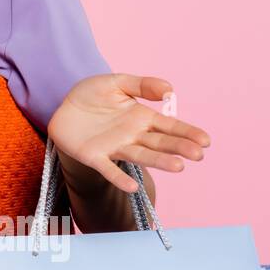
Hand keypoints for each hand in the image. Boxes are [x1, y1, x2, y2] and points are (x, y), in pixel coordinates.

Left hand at [46, 74, 210, 193]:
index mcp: (142, 117)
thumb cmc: (92, 95)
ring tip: (178, 166)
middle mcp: (133, 136)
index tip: (206, 140)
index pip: (169, 126)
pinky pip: (108, 169)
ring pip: (141, 155)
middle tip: (198, 154)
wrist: (62, 107)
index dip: (187, 132)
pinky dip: (119, 177)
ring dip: (158, 161)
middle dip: (179, 148)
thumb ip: (142, 85)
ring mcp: (115, 148)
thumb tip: (169, 90)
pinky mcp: (94, 157)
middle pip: (160, 143)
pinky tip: (131, 187)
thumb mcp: (116, 82)